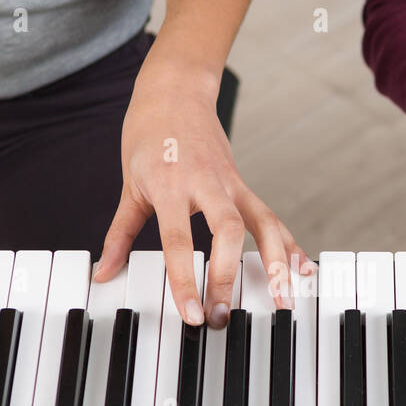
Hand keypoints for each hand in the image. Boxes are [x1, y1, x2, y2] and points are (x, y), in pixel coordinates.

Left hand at [95, 70, 306, 327]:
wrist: (175, 90)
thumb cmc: (149, 136)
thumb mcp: (129, 185)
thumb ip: (120, 234)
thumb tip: (104, 272)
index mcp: (170, 185)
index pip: (179, 240)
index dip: (185, 279)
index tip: (191, 313)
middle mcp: (206, 183)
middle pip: (227, 232)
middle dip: (227, 276)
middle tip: (223, 315)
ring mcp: (231, 184)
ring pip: (262, 223)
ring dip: (275, 264)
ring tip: (283, 300)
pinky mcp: (244, 185)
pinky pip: (271, 218)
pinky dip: (288, 244)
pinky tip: (302, 269)